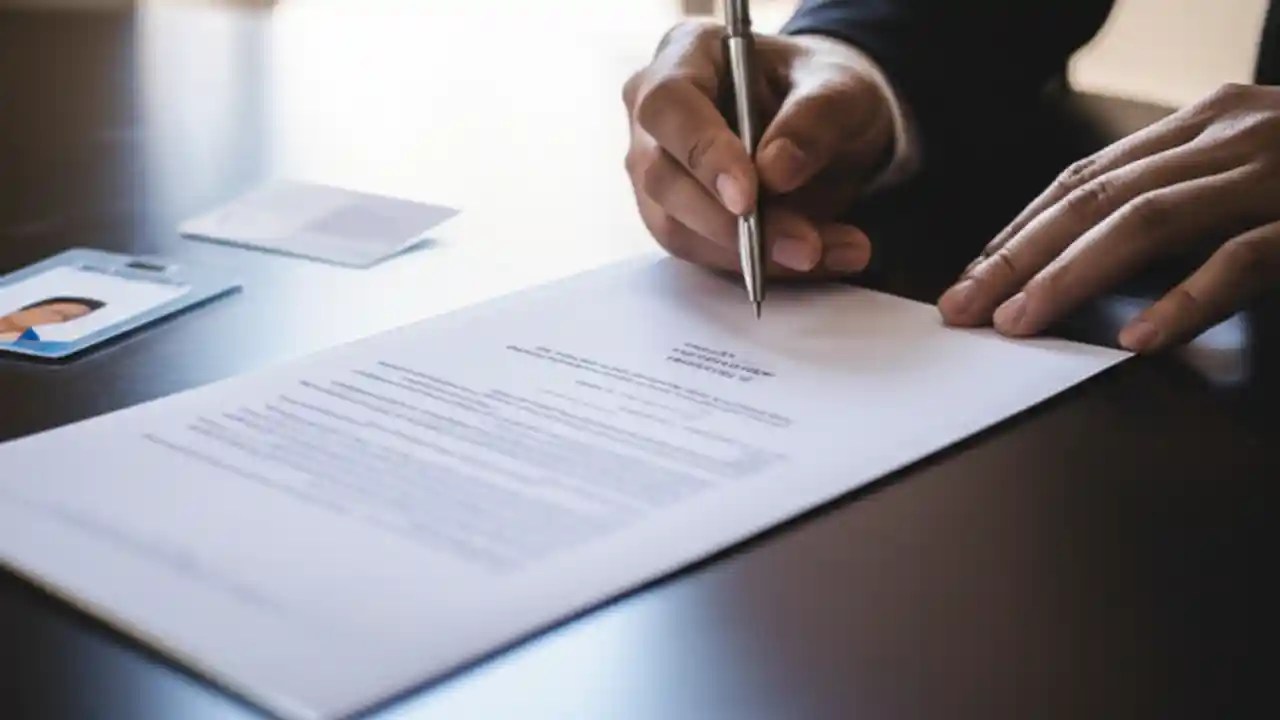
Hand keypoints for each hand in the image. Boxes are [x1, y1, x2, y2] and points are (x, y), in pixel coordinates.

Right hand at [622, 21, 896, 277]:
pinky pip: (705, 254)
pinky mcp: (675, 218)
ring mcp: (656, 171)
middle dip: (733, 224)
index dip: (703, 154)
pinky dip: (763, 266)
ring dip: (754, 255)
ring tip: (830, 252)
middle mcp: (655, 115)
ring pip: (678, 228)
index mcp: (686, 55)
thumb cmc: (819, 90)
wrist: (823, 125)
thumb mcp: (839, 89)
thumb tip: (775, 172)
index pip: (669, 106)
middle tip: (805, 246)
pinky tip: (818, 258)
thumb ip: (813, 120)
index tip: (748, 198)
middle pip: (663, 178)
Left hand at [939, 83, 1279, 352]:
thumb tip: (1094, 261)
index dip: (1021, 230)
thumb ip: (1179, 196)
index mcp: (1202, 125)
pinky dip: (1184, 300)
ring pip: (1145, 221)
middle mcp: (1224, 138)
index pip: (1086, 178)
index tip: (972, 276)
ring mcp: (1266, 175)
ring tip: (1018, 323)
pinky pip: (1240, 259)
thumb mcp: (1248, 166)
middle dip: (1017, 257)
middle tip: (963, 307)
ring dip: (1069, 276)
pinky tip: (1136, 336)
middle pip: (1094, 198)